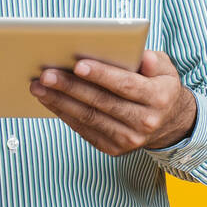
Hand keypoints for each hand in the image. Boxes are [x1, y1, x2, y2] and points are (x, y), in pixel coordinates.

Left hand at [28, 49, 196, 155]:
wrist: (168, 122)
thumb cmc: (158, 86)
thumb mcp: (166, 69)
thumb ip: (155, 61)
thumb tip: (144, 58)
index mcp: (158, 98)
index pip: (125, 85)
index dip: (101, 75)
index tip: (77, 64)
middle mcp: (144, 122)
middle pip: (101, 102)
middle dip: (70, 87)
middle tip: (45, 74)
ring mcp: (128, 139)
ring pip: (88, 117)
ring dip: (59, 102)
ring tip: (38, 87)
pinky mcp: (114, 148)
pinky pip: (84, 129)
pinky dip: (65, 114)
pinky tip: (50, 101)